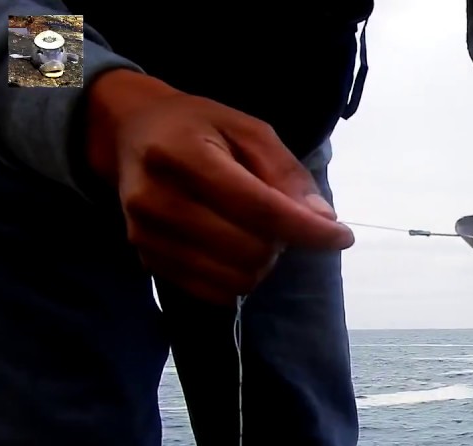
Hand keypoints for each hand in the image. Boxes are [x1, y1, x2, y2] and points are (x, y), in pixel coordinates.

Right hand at [84, 69, 353, 304]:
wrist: (130, 133)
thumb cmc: (199, 128)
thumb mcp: (249, 130)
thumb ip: (287, 173)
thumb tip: (324, 221)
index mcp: (184, 155)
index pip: (259, 209)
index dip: (309, 230)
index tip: (342, 236)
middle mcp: (157, 199)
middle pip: (251, 250)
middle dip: (282, 241)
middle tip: (277, 217)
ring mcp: (146, 235)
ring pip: (236, 278)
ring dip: (261, 262)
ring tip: (252, 230)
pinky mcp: (147, 259)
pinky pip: (214, 292)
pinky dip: (237, 277)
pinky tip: (231, 247)